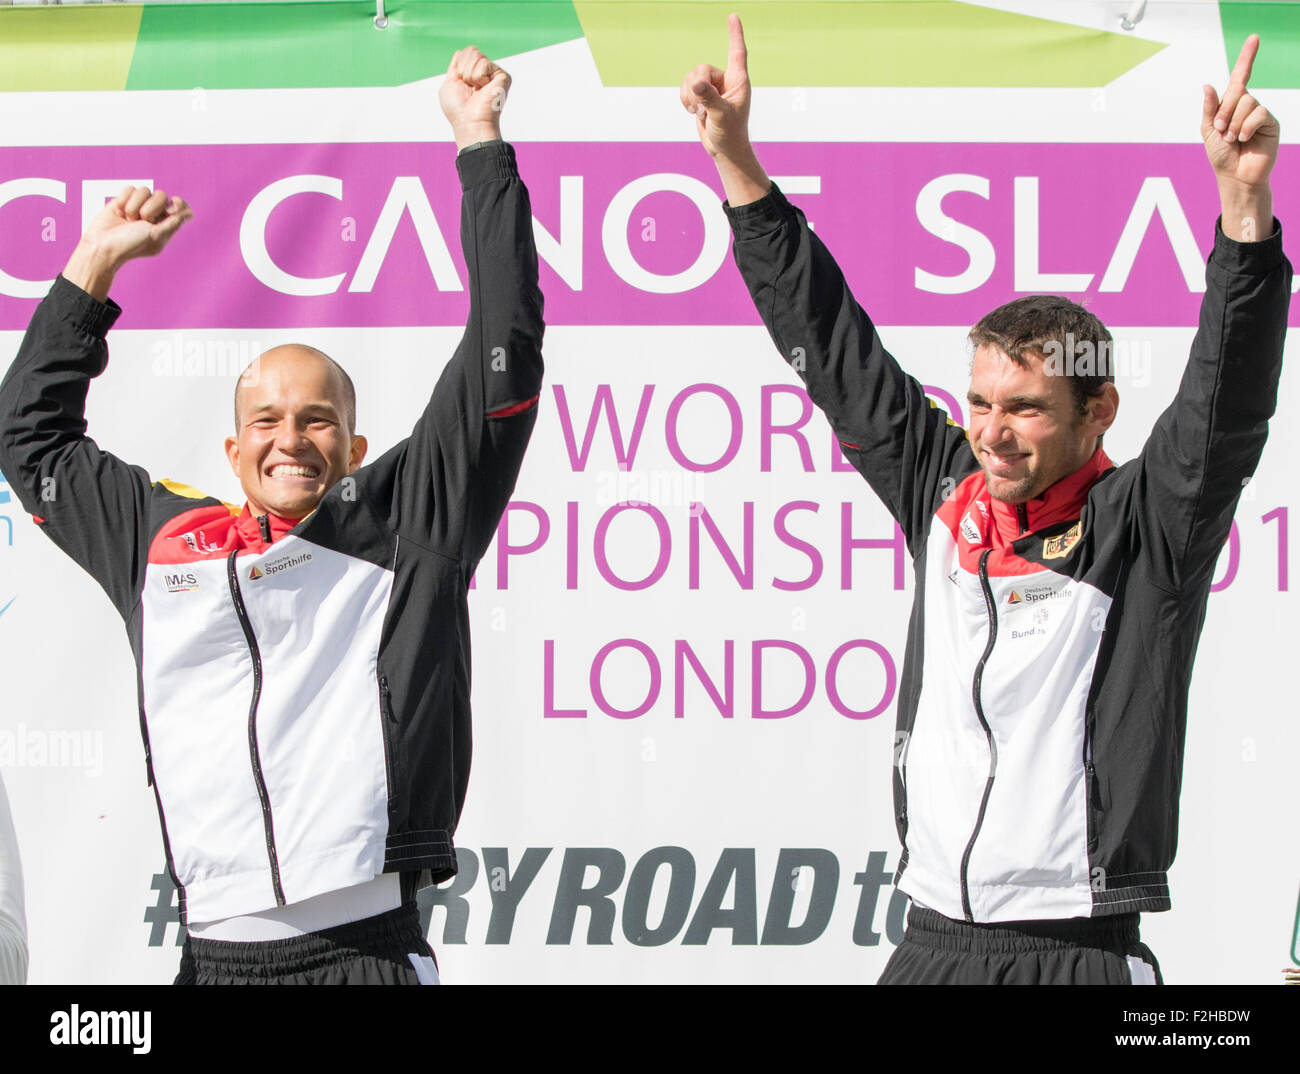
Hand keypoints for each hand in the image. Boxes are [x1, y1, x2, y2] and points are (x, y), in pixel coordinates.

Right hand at [63, 186, 191, 300]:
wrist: (103, 245)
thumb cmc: (131, 244)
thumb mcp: (156, 236)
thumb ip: (173, 223)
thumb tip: (189, 212)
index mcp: (166, 225)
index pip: (180, 207)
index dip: (179, 203)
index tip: (173, 204)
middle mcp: (154, 214)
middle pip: (162, 195)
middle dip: (151, 208)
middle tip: (141, 222)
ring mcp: (138, 206)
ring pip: (144, 190)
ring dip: (134, 205)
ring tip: (128, 219)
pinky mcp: (123, 200)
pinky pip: (129, 188)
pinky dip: (124, 200)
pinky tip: (118, 213)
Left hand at [440, 47, 509, 150]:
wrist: (469, 122)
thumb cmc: (458, 109)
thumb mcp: (449, 84)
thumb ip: (454, 67)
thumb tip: (460, 53)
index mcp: (474, 74)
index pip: (464, 53)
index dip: (458, 67)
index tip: (461, 85)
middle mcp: (486, 73)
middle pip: (471, 50)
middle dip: (463, 69)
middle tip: (469, 88)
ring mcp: (495, 74)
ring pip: (476, 55)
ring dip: (469, 74)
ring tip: (476, 90)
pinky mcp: (503, 77)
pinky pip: (484, 63)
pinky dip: (478, 77)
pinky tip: (483, 89)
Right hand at [680, 13, 752, 161]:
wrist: (724, 149)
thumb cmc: (731, 132)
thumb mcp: (722, 115)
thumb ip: (709, 98)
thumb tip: (696, 83)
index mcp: (738, 80)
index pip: (737, 52)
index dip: (735, 34)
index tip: (733, 16)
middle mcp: (725, 80)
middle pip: (702, 68)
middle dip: (697, 87)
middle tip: (702, 108)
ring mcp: (712, 87)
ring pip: (691, 77)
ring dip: (690, 96)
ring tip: (700, 113)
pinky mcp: (700, 96)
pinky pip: (685, 87)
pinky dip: (685, 99)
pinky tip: (694, 112)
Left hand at [1202, 34, 1277, 239]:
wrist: (1235, 177)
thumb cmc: (1221, 156)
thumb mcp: (1208, 131)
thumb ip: (1210, 108)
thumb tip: (1208, 85)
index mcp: (1231, 105)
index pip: (1241, 76)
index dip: (1247, 57)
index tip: (1254, 38)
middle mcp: (1247, 105)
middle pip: (1238, 91)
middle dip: (1224, 111)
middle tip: (1222, 131)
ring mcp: (1260, 113)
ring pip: (1247, 102)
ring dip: (1234, 122)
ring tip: (1233, 138)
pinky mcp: (1271, 122)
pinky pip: (1258, 113)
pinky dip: (1247, 126)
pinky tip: (1245, 138)